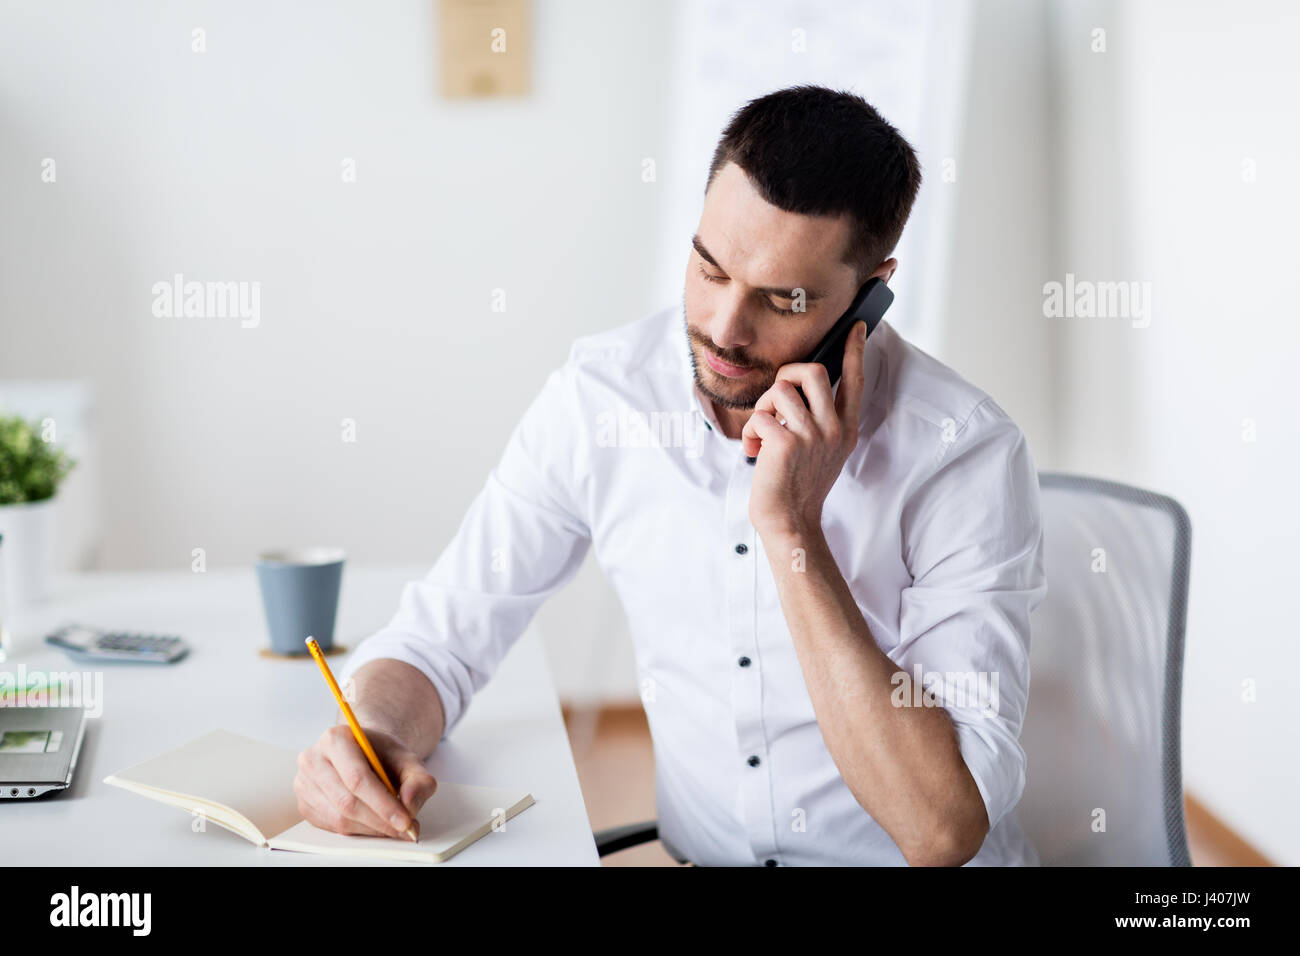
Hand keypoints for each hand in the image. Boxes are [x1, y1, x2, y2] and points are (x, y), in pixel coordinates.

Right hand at [294, 724, 436, 839]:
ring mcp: (304, 784)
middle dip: (379, 821)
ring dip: (371, 829)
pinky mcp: (304, 805)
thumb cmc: (381, 754)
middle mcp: (313, 759)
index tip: (405, 820)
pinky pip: (332, 827)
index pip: (357, 778)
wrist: (363, 751)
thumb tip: (410, 804)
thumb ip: (418, 779)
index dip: (382, 804)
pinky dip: (358, 831)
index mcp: (335, 739)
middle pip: (346, 801)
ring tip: (394, 827)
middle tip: (405, 829)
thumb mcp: (408, 759)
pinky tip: (375, 824)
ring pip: (339, 818)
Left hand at [741, 320, 867, 537]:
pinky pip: (760, 415)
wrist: (790, 522)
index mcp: (845, 429)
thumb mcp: (822, 452)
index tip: (856, 326)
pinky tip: (754, 451)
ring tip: (763, 432)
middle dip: (786, 375)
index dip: (855, 350)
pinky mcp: (786, 443)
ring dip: (762, 407)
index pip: (855, 381)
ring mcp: (812, 435)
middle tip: (776, 401)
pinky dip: (750, 432)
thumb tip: (796, 390)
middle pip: (812, 371)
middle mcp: (833, 429)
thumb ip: (819, 421)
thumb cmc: (798, 485)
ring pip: (780, 389)